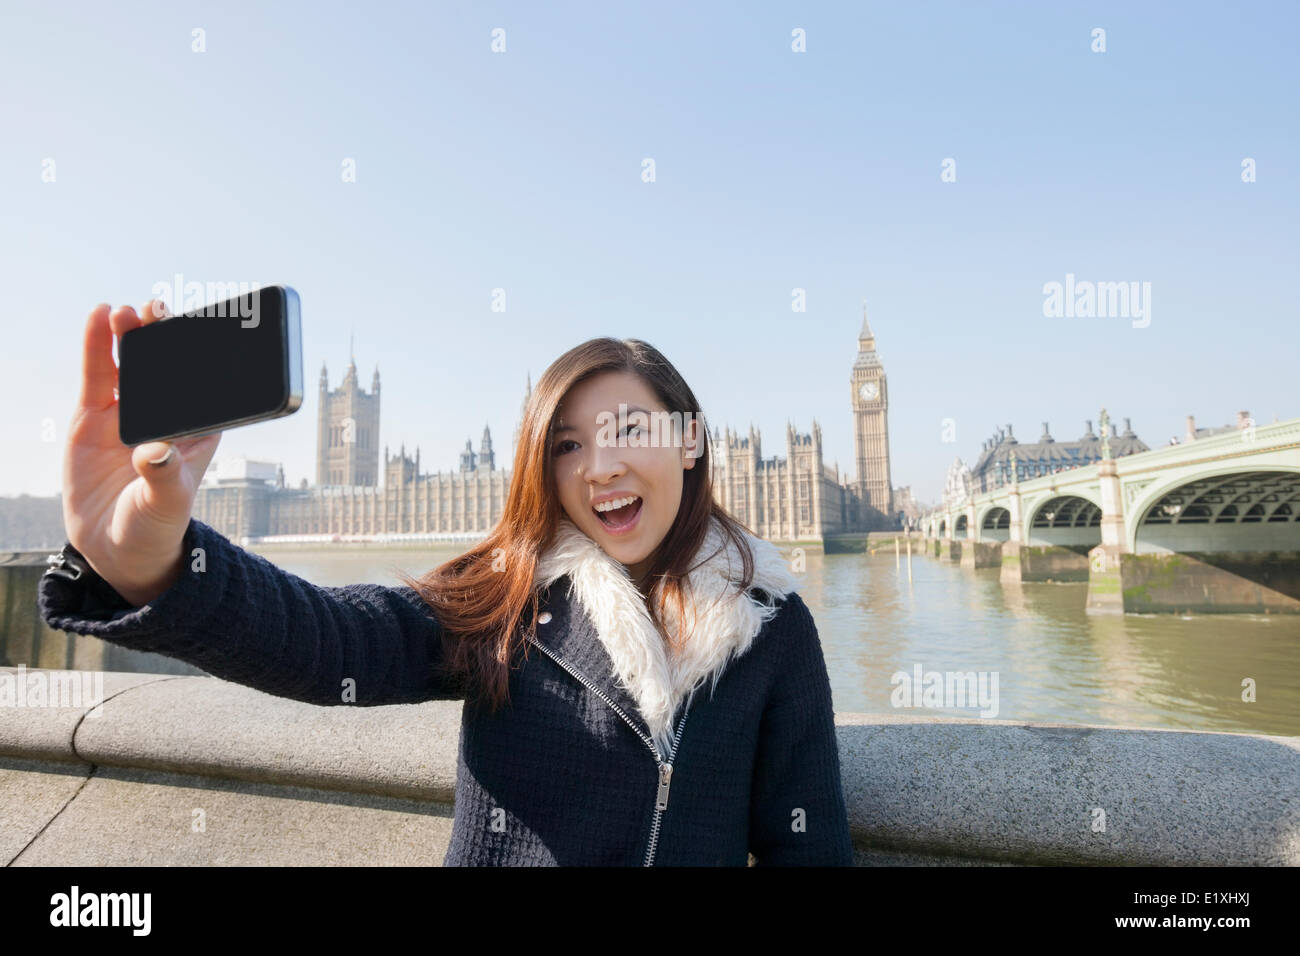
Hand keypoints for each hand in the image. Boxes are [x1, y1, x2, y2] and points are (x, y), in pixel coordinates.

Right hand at [62, 300, 222, 605]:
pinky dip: (97, 346)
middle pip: (167, 367)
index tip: (200, 327)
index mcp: (198, 429)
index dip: (201, 356)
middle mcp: (165, 414)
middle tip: (160, 309)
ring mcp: (129, 411)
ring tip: (128, 312)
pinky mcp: (96, 415)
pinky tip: (98, 317)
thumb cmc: (155, 523)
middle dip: (164, 336)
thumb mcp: (166, 503)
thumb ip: (163, 477)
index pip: (203, 385)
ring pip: (132, 364)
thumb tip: (155, 452)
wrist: (115, 544)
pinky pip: (98, 374)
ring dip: (132, 335)